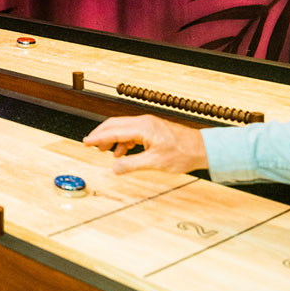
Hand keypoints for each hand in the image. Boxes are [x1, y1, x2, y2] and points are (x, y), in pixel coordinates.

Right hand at [82, 115, 207, 173]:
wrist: (203, 149)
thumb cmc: (183, 152)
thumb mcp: (155, 163)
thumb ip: (132, 164)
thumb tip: (115, 168)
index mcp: (143, 127)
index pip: (114, 130)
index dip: (98, 137)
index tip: (86, 142)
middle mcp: (144, 122)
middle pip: (115, 125)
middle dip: (101, 134)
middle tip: (90, 144)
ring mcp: (148, 125)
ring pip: (123, 128)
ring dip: (112, 139)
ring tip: (105, 151)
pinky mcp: (152, 130)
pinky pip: (132, 132)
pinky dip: (123, 141)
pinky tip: (122, 152)